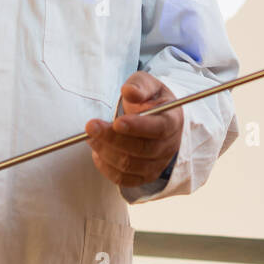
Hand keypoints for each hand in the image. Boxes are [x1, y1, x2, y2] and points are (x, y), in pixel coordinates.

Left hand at [86, 72, 182, 187]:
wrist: (152, 117)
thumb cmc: (149, 100)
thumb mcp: (146, 84)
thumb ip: (139, 85)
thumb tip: (130, 91)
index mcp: (172, 120)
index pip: (159, 128)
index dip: (138, 127)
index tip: (117, 122)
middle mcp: (168, 146)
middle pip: (141, 149)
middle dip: (112, 138)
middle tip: (91, 127)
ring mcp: (157, 164)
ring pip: (129, 165)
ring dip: (105, 151)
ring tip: (91, 136)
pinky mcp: (144, 176)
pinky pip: (123, 179)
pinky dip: (106, 167)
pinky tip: (98, 152)